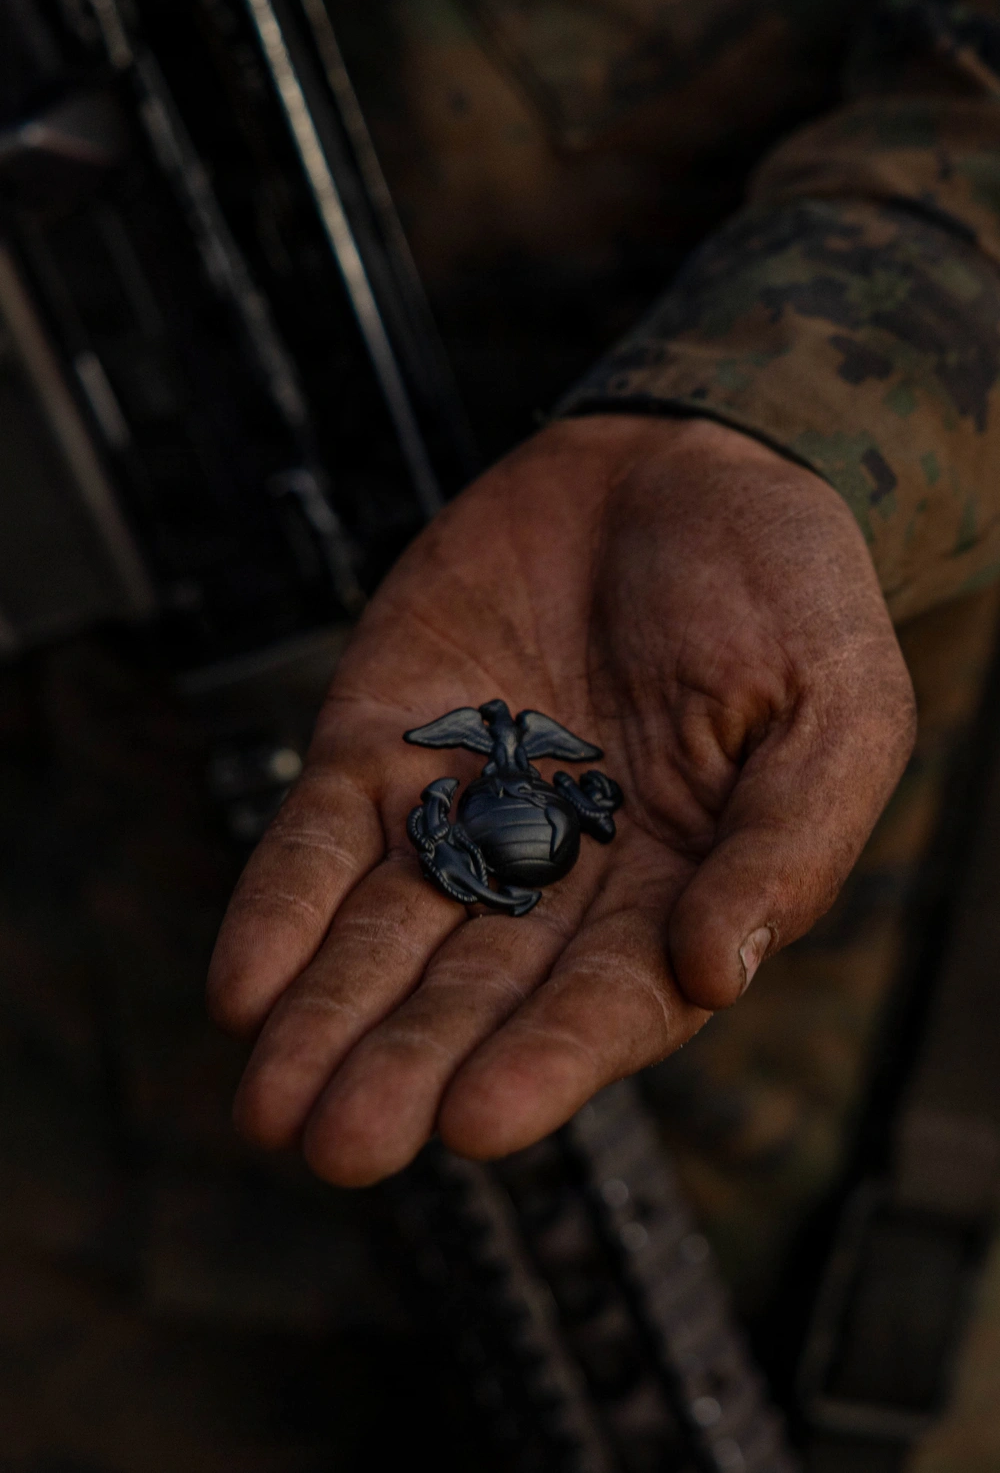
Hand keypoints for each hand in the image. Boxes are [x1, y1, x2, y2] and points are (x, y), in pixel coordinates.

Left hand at [208, 415, 915, 1184]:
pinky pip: (321, 836)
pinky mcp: (381, 744)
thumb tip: (713, 975)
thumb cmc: (784, 592)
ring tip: (268, 1105)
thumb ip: (786, 843)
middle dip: (406, 1064)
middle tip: (343, 1146)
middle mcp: (557, 877)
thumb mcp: (833, 707)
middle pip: (473, 991)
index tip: (480, 1122)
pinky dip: (281, 906)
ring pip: (382, 935)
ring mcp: (459, 813)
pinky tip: (242, 984)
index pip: (606, 1002)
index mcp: (674, 892)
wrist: (679, 462)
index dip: (547, 1061)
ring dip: (325, 1016)